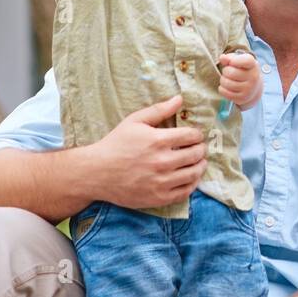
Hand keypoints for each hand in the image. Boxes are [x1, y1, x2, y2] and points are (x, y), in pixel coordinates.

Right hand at [89, 95, 205, 209]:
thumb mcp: (134, 121)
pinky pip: (185, 192)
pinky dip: (192, 183)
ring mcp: (161, 182)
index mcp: (158, 140)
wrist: (96, 172)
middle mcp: (162, 162)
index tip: (196, 135)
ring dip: (200, 166)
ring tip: (199, 162)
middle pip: (196, 154)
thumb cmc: (116, 144)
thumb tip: (180, 99)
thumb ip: (159, 109)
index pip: (191, 136)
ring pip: (194, 173)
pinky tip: (190, 177)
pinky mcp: (158, 198)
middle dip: (201, 149)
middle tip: (199, 148)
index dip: (197, 134)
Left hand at [218, 50, 259, 105]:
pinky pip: (224, 92)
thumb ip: (230, 58)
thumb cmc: (242, 70)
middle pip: (230, 72)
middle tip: (228, 72)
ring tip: (227, 79)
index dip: (235, 60)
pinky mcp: (242, 98)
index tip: (231, 62)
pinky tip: (226, 87)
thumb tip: (222, 58)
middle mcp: (253, 77)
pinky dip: (222, 89)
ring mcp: (249, 89)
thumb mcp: (238, 61)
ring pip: (226, 83)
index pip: (246, 61)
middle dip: (225, 71)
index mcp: (253, 65)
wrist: (253, 87)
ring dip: (223, 80)